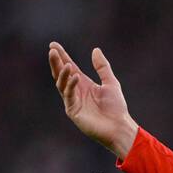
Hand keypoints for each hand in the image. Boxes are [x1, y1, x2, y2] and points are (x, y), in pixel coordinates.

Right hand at [48, 42, 138, 158]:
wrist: (120, 127)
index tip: (54, 45)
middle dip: (56, 62)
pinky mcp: (73, 111)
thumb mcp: (111, 83)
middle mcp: (76, 91)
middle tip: (52, 50)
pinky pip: (69, 95)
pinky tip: (76, 76)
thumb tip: (95, 50)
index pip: (69, 68)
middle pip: (61, 74)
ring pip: (61, 84)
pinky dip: (71, 85)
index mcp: (84, 84)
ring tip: (65, 63)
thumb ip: (102, 67)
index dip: (62, 56)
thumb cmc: (117, 108)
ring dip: (62, 73)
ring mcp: (73, 101)